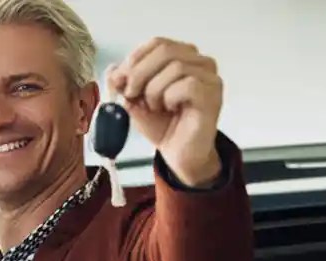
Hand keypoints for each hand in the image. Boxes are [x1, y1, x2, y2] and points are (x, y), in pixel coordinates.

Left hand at [108, 37, 223, 186]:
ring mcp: (210, 76)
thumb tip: (112, 69)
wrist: (178, 153)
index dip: (134, 59)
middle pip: (165, 50)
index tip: (119, 80)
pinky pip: (187, 84)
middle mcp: (199, 61)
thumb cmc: (162, 124)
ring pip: (176, 67)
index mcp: (182, 56)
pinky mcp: (213, 93)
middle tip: (131, 94)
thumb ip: (123, 83)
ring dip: (154, 89)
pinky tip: (169, 108)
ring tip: (154, 106)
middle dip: (139, 73)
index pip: (157, 43)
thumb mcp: (134, 100)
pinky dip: (170, 97)